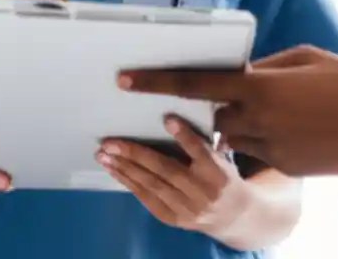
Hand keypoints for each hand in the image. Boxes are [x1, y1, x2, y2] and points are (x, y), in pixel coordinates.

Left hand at [97, 117, 248, 236]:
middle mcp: (202, 191)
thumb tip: (174, 117)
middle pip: (166, 170)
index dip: (185, 135)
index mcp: (218, 172)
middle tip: (109, 143)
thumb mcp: (222, 158)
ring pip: (152, 186)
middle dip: (135, 155)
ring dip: (124, 169)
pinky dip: (129, 183)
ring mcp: (187, 208)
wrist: (234, 217)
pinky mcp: (174, 219)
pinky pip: (148, 199)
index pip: (200, 151)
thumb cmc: (223, 177)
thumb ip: (203, 141)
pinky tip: (114, 171)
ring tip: (103, 156)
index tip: (167, 118)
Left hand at [119, 46, 337, 175]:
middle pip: (208, 117)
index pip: (193, 81)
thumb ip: (266, 66)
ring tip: (237, 120)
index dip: (155, 81)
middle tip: (183, 108)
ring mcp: (272, 147)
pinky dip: (256, 142)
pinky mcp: (286, 165)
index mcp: (260, 85)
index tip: (126, 79)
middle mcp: (258, 118)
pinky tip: (279, 132)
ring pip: (230, 139)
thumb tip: (243, 70)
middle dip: (196, 113)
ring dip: (228, 129)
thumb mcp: (305, 59)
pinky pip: (256, 154)